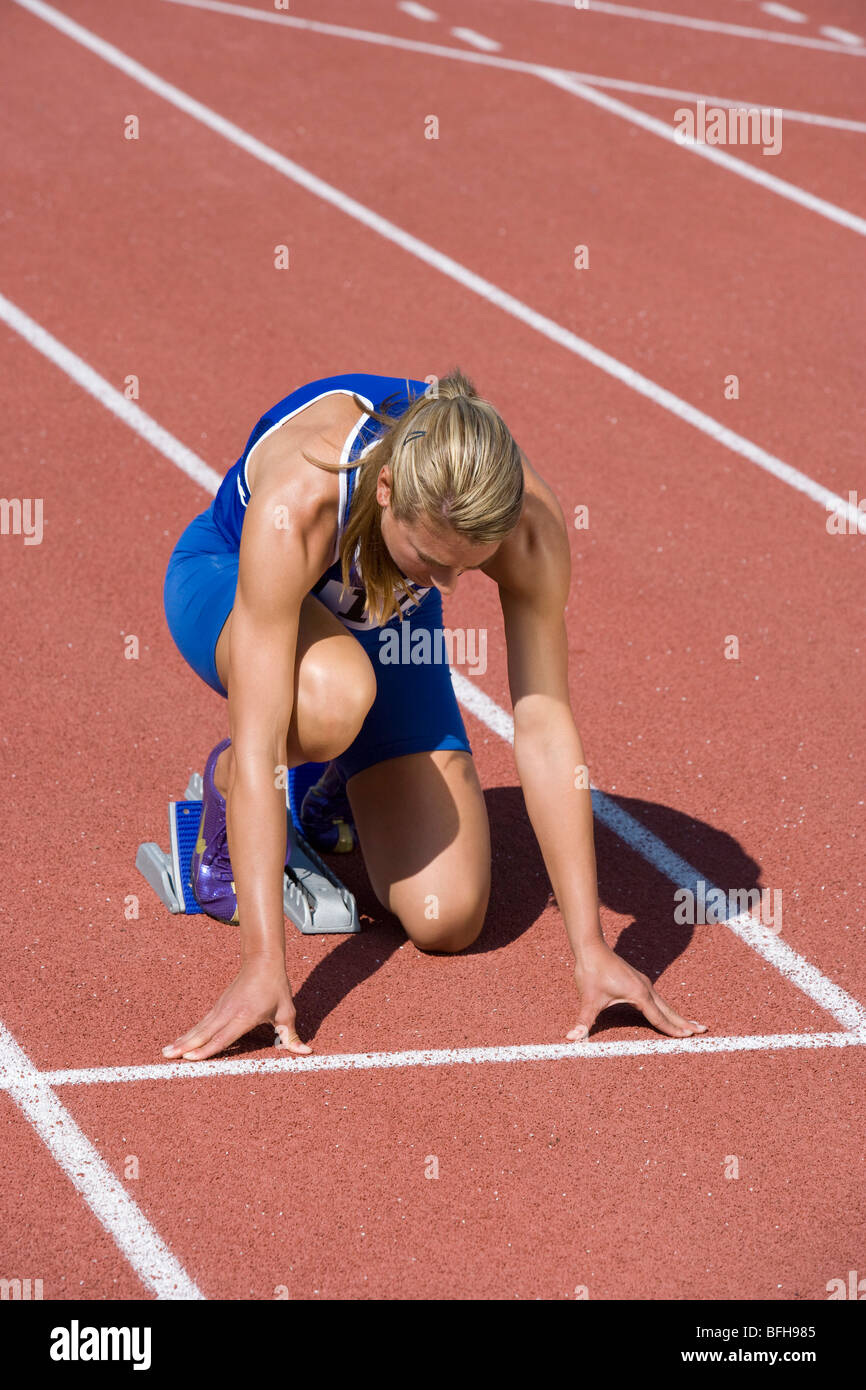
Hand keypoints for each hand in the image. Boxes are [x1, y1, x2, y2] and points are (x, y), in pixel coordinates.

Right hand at [162, 958, 311, 1060]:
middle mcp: (229, 1012)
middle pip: (204, 1033)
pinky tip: (180, 1041)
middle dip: (185, 1046)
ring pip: (199, 1028)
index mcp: (245, 1016)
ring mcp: (221, 1008)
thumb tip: (306, 1053)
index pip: (223, 1037)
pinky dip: (189, 1033)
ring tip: (165, 1052)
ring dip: (182, 1040)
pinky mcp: (218, 1005)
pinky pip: (202, 1023)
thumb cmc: (276, 987)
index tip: (190, 1059)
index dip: (207, 1050)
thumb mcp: (286, 1012)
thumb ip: (292, 1036)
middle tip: (166, 1057)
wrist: (262, 961)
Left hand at [567, 941, 707, 1041]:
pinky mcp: (638, 981)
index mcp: (639, 994)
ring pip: (664, 1003)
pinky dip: (666, 1008)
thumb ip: (583, 1021)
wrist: (591, 947)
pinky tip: (667, 1012)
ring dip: (677, 1015)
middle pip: (669, 1009)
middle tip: (703, 1030)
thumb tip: (572, 1038)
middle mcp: (645, 988)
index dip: (672, 1029)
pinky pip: (657, 999)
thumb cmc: (591, 971)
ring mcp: (643, 983)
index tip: (688, 1038)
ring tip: (691, 1025)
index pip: (658, 1017)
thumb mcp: (588, 999)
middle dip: (685, 1022)